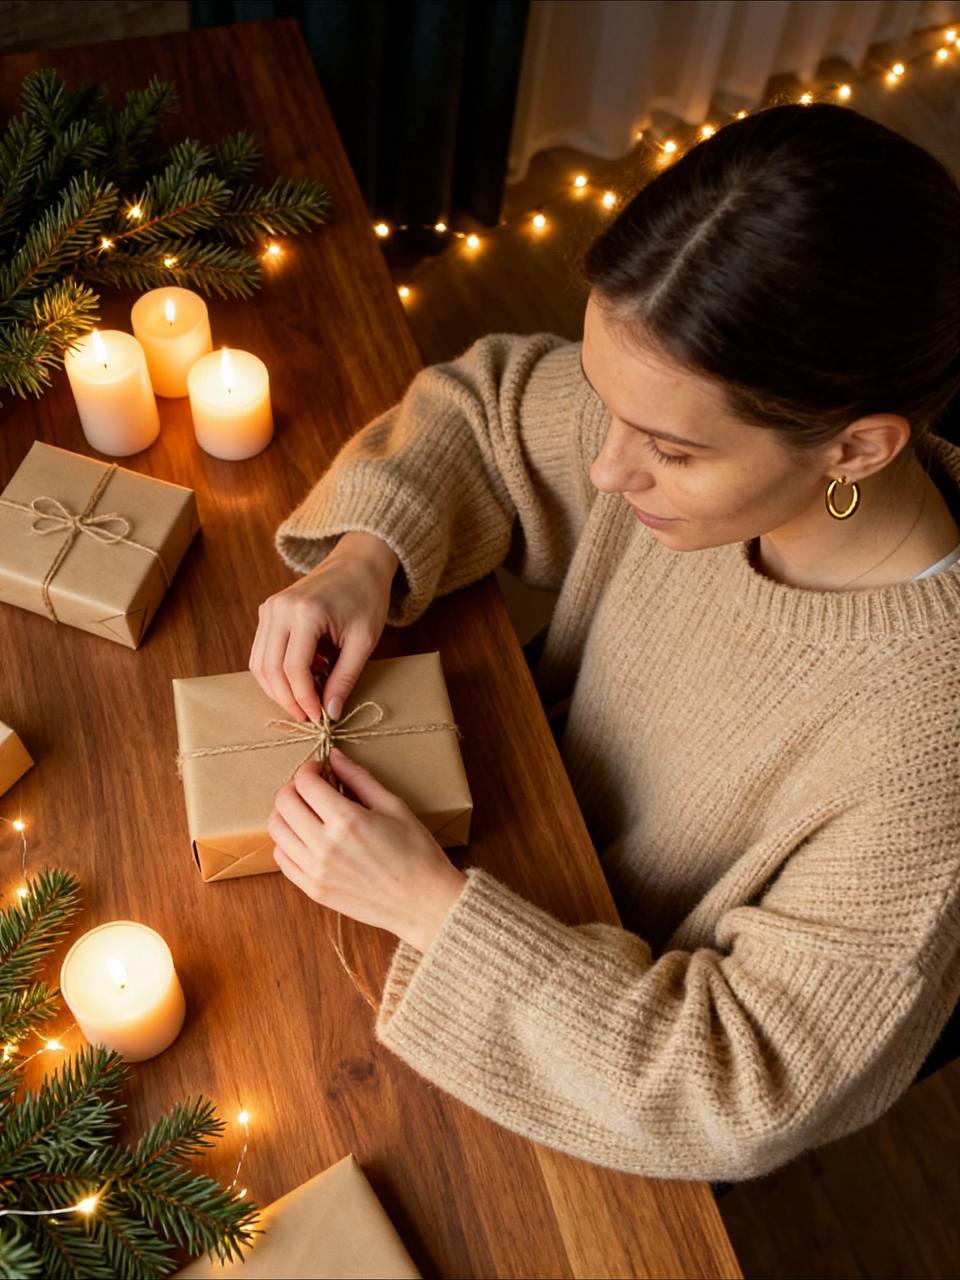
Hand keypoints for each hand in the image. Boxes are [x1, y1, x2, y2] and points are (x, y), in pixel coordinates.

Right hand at [250, 532, 398, 723]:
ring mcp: (269, 609)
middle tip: (308, 717)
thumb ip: (345, 678)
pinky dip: (277, 672)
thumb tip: (330, 712)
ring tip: (304, 701)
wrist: (357, 563)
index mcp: (305, 613)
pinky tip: (303, 677)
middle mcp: (279, 610)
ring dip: (278, 689)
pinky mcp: (267, 611)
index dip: (303, 699)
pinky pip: (262, 651)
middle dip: (287, 699)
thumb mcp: (363, 641)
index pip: (293, 669)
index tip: (318, 717)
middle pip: (269, 668)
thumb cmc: (366, 597)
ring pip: (259, 663)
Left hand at [268, 746, 467, 952]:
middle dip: (295, 787)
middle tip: (313, 787)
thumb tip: (335, 756)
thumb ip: (359, 778)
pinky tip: (307, 836)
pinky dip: (288, 841)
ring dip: (287, 813)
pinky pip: (282, 859)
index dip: (309, 769)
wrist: (424, 902)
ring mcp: (315, 871)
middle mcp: (324, 846)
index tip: (321, 769)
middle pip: (284, 803)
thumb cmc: (416, 852)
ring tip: (307, 810)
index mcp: (347, 820)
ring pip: (277, 830)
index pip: (305, 783)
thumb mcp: (393, 806)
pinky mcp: (313, 890)